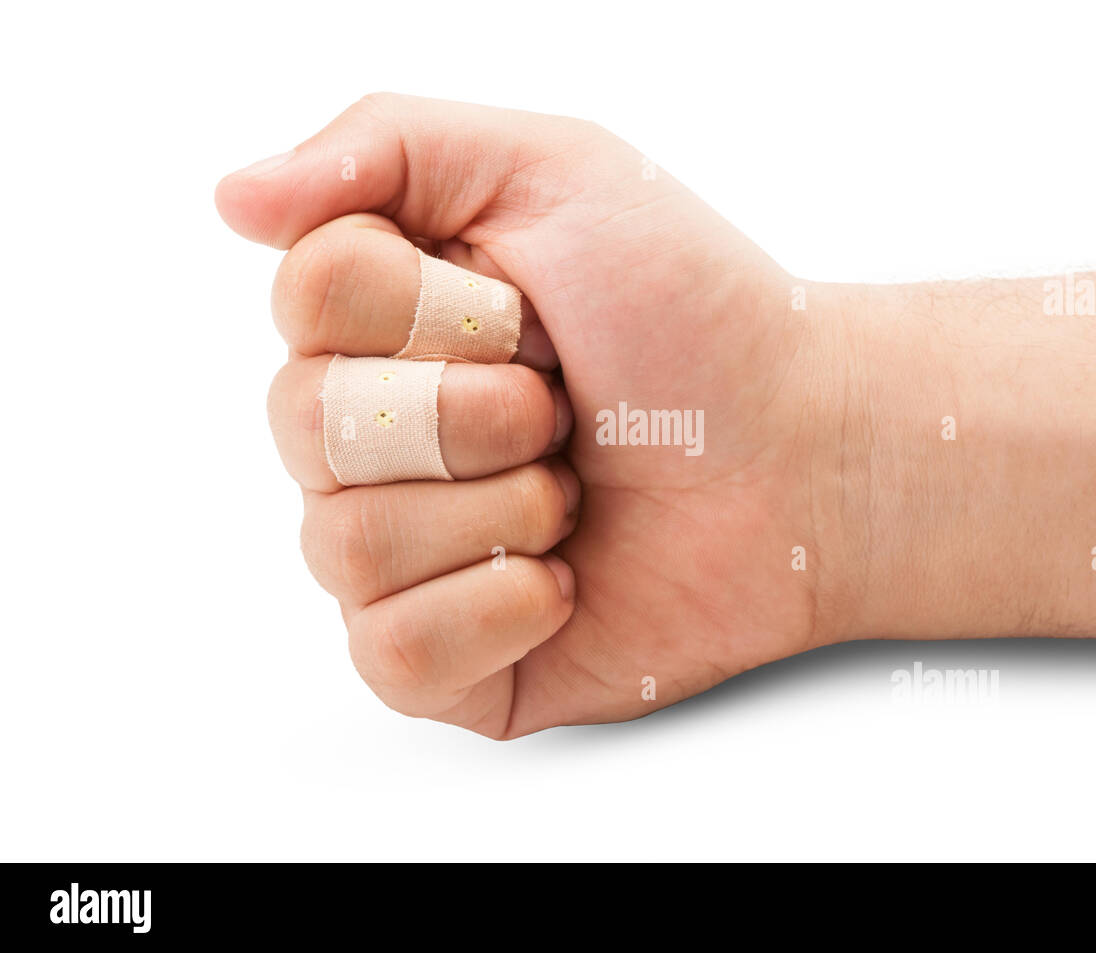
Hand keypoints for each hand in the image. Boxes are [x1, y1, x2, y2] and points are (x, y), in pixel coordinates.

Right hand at [216, 94, 854, 735]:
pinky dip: (495, 609)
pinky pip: (392, 655)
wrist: (806, 455)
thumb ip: (386, 146)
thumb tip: (234, 198)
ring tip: (578, 492)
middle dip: (475, 409)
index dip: (430, 307)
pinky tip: (564, 579)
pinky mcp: (452, 661)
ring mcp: (408, 556)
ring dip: (500, 506)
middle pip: (309, 426)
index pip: (307, 303)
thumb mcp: (555, 171)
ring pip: (344, 545)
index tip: (537, 312)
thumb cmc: (695, 315)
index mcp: (384, 328)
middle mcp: (377, 443)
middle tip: (567, 406)